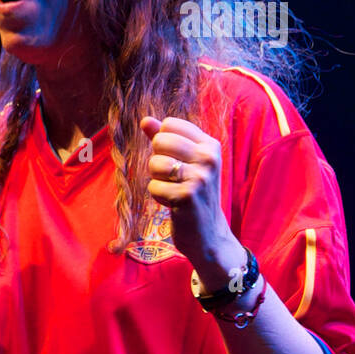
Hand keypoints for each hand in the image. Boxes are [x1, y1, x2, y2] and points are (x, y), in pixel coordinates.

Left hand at [140, 115, 244, 287]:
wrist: (208, 233)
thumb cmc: (192, 193)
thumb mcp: (185, 162)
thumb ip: (164, 139)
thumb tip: (145, 120)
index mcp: (210, 144)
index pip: (168, 125)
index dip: (162, 143)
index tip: (177, 160)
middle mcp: (209, 157)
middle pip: (160, 141)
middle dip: (157, 161)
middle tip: (173, 178)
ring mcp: (200, 177)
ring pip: (154, 164)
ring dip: (157, 180)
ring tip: (174, 190)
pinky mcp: (187, 196)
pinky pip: (153, 187)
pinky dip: (158, 196)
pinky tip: (174, 204)